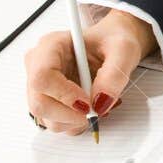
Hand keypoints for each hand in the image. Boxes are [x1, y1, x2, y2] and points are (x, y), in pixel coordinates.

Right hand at [24, 10, 148, 132]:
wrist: (112, 44)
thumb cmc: (113, 39)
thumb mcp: (123, 49)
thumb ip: (114, 74)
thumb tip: (100, 102)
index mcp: (51, 45)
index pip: (42, 77)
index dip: (65, 95)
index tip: (89, 102)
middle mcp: (39, 65)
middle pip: (39, 103)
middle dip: (71, 115)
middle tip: (96, 110)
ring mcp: (40, 85)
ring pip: (46, 118)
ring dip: (75, 121)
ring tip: (97, 104)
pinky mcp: (48, 100)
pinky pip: (55, 122)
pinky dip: (75, 123)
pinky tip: (90, 108)